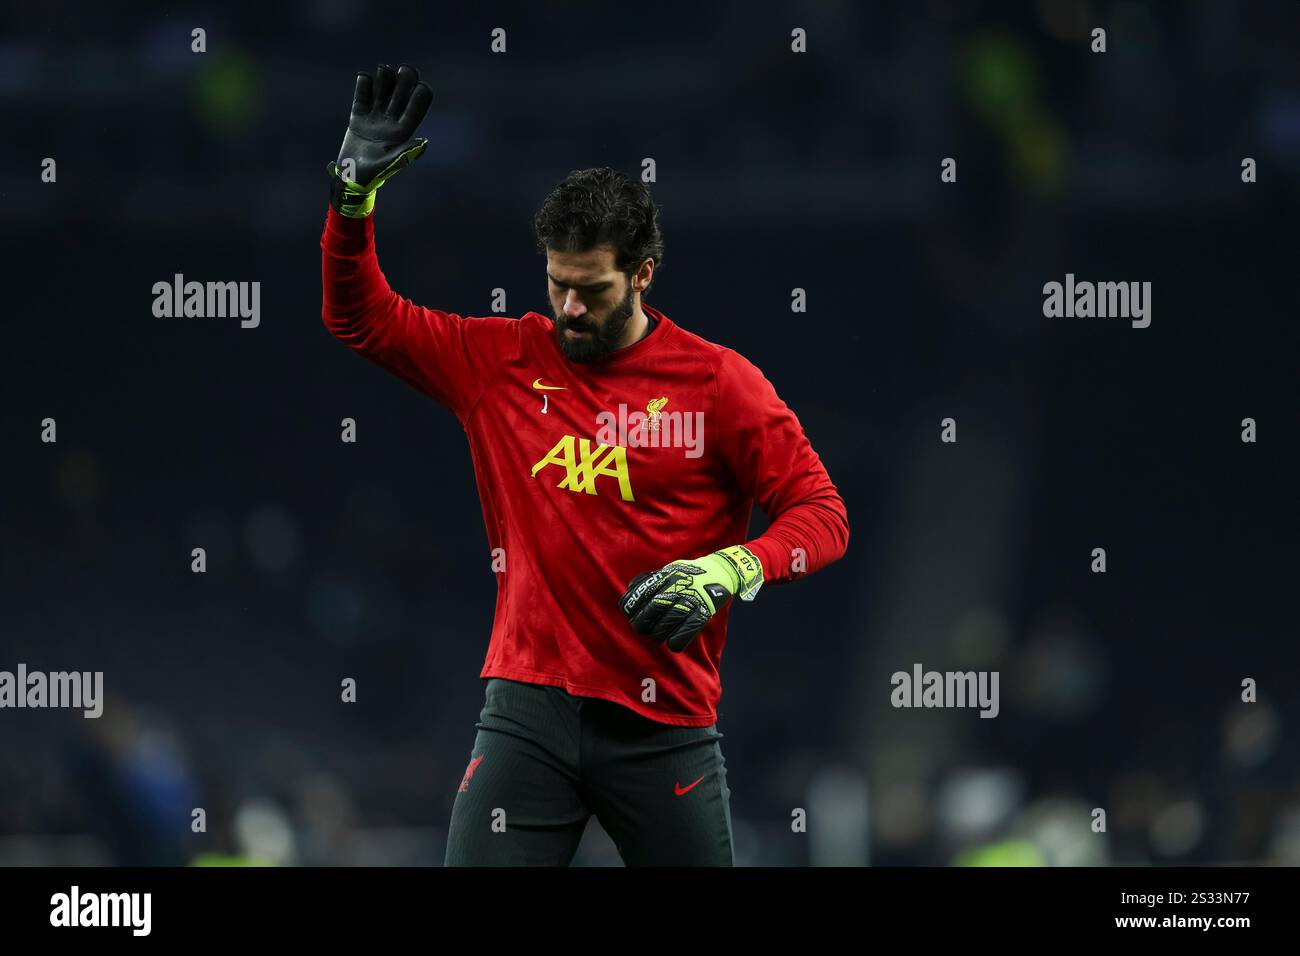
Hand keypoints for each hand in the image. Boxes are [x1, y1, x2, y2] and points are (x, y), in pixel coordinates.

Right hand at [327, 63, 432, 216]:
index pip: (416, 108)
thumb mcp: (388, 164)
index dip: (421, 96)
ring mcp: (375, 116)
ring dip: (385, 77)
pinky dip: (364, 84)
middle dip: (405, 80)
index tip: (421, 85)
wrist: (350, 176)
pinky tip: (364, 80)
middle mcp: (391, 121)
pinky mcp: (358, 115)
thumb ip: (404, 153)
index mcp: (403, 131)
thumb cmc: (372, 175)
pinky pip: (362, 95)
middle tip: (404, 70)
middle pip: (401, 94)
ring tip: (383, 71)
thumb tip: (423, 142)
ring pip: (383, 90)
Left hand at [620, 546, 762, 651]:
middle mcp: (673, 590)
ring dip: (658, 636)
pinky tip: (673, 642)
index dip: (630, 610)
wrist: (721, 571)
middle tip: (645, 628)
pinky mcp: (701, 614)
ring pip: (662, 629)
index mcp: (664, 578)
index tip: (632, 615)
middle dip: (641, 626)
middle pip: (648, 616)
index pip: (637, 597)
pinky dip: (675, 642)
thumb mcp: (669, 570)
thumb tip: (630, 589)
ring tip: (660, 634)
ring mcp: (687, 603)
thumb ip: (649, 579)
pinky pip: (682, 636)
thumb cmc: (690, 573)